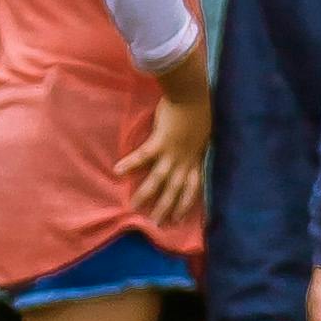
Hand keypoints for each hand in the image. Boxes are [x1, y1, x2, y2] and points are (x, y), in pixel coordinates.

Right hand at [127, 60, 210, 234]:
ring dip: (147, 194)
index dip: (185, 204)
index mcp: (195, 159)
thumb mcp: (202, 132)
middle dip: (167, 209)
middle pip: (175, 191)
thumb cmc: (200, 109)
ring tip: (135, 207)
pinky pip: (143, 157)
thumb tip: (195, 142)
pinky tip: (118, 172)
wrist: (195, 96)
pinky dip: (130, 164)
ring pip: (159, 180)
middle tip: (158, 224)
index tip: (180, 218)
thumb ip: (196, 141)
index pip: (192, 188)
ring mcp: (172, 153)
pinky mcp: (160, 142)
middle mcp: (184, 161)